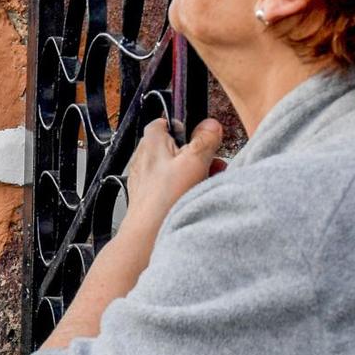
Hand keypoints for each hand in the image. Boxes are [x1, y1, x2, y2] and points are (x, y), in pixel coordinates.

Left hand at [124, 117, 222, 232]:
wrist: (149, 233)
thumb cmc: (166, 198)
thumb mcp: (195, 161)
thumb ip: (205, 139)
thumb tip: (210, 125)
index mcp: (151, 141)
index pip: (166, 121)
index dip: (186, 127)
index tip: (200, 137)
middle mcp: (144, 157)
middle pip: (175, 147)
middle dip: (196, 155)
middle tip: (210, 165)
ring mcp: (145, 177)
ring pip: (174, 167)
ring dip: (192, 173)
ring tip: (205, 183)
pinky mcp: (149, 195)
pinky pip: (169, 185)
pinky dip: (182, 188)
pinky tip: (193, 196)